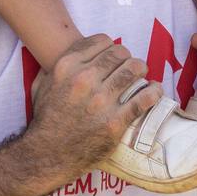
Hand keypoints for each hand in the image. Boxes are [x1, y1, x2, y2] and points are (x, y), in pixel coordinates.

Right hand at [24, 34, 162, 193]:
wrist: (48, 155)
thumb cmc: (46, 118)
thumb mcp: (42, 83)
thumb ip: (56, 63)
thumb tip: (70, 46)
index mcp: (67, 66)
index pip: (103, 41)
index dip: (111, 48)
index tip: (113, 58)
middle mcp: (84, 79)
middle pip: (121, 52)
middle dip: (127, 58)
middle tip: (129, 68)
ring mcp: (101, 101)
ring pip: (135, 69)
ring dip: (141, 71)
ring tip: (142, 78)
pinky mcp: (115, 121)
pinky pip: (145, 98)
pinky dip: (154, 92)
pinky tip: (154, 91)